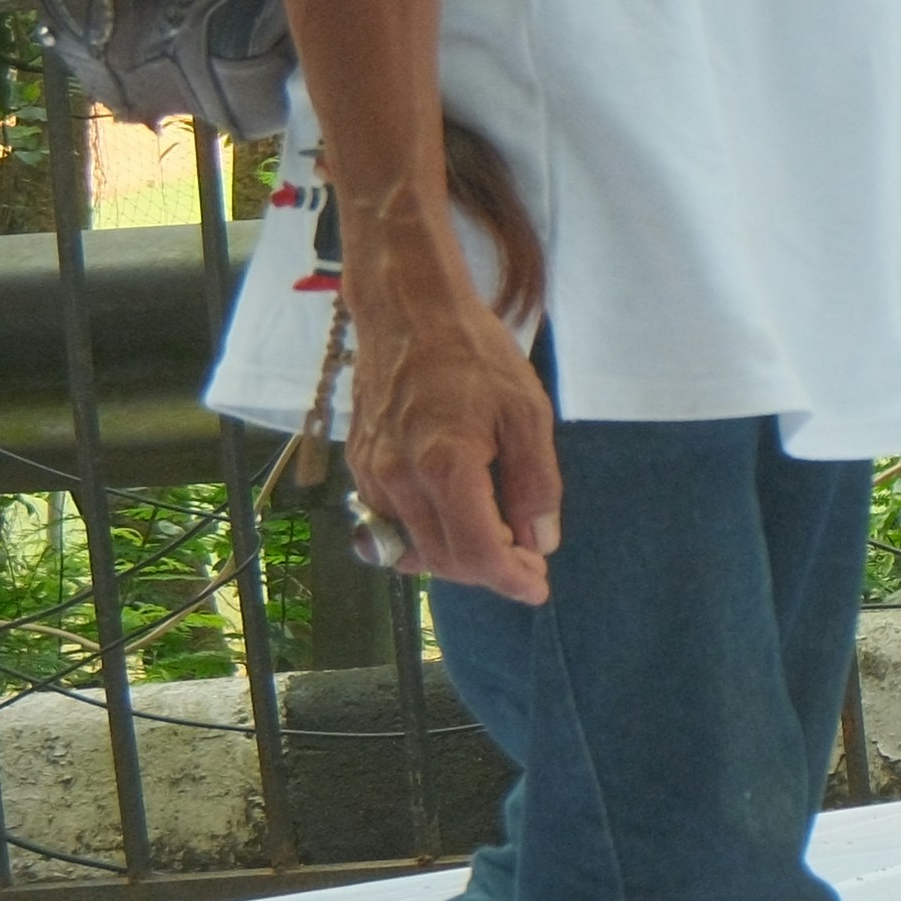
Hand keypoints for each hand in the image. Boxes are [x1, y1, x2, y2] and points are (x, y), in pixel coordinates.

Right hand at [343, 233, 562, 604]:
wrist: (408, 312)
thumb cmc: (476, 354)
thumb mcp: (528, 412)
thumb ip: (535, 483)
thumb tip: (541, 541)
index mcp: (446, 466)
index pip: (477, 552)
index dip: (510, 579)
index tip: (537, 588)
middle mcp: (399, 480)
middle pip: (443, 559)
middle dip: (489, 571)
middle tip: (528, 561)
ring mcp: (372, 475)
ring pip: (413, 548)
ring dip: (457, 557)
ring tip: (499, 540)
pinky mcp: (359, 466)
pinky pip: (390, 523)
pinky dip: (425, 535)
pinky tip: (458, 518)